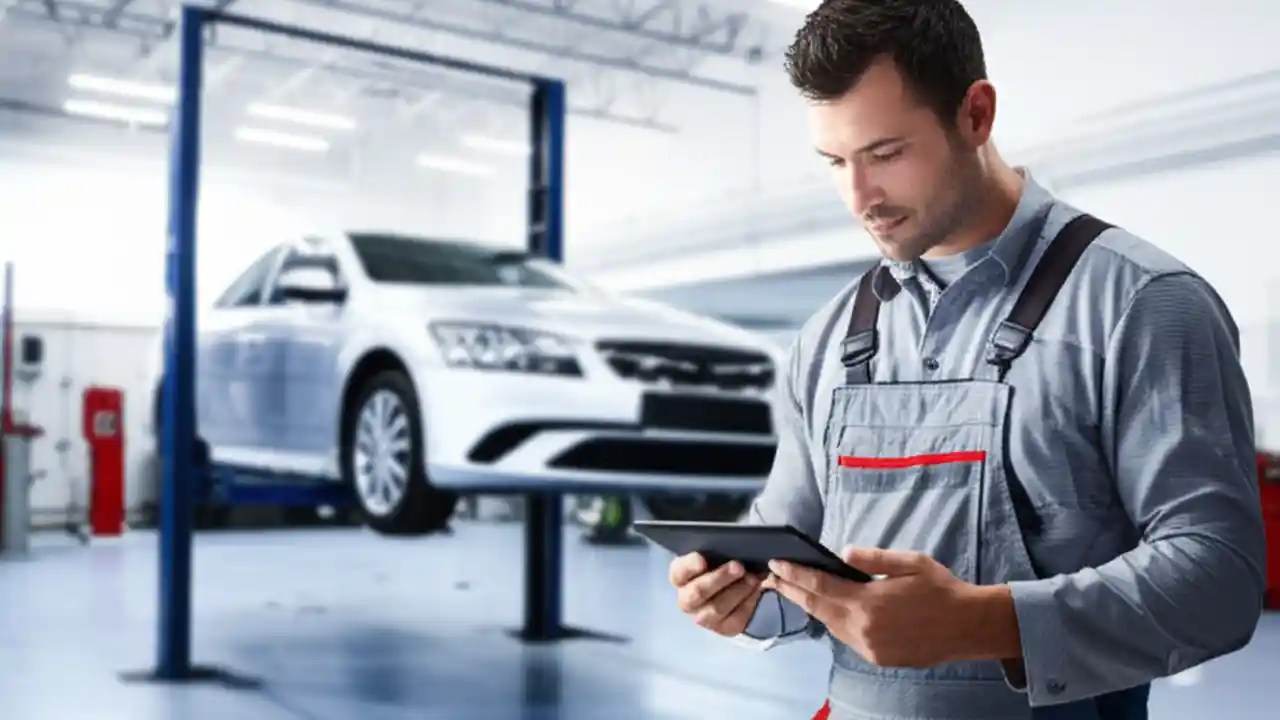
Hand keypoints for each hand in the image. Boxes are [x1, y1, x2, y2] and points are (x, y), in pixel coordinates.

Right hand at [670, 552, 765, 636]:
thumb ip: (716, 548)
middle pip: (699, 592)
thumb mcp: (715, 552)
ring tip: (752, 578)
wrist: (735, 584)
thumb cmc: (721, 562)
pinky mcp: (723, 628)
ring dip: (737, 591)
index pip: (679, 572)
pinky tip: (756, 591)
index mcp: (680, 576)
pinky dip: (748, 603)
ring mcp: (703, 617)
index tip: (702, 559)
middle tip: (738, 566)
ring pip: (717, 608)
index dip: (690, 566)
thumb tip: (730, 546)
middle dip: (720, 579)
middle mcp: (687, 599)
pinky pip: (735, 620)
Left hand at [765, 547, 1020, 667]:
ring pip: (830, 625)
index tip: (776, 563)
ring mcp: (870, 647)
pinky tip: (831, 610)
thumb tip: (842, 554)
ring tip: (797, 591)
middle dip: (793, 590)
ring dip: (812, 607)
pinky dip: (835, 622)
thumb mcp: (910, 562)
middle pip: (816, 608)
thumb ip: (872, 558)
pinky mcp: (879, 658)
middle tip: (774, 577)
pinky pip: (848, 638)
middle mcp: (864, 628)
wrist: (970, 626)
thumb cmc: (942, 589)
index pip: (819, 585)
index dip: (794, 573)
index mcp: (869, 602)